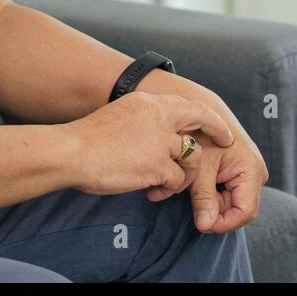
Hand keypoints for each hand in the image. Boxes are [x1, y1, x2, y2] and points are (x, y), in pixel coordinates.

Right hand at [64, 91, 233, 195]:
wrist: (71, 152)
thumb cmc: (86, 139)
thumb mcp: (118, 115)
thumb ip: (141, 120)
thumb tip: (154, 132)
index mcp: (147, 102)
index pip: (185, 103)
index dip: (204, 114)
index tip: (213, 124)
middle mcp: (158, 117)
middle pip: (200, 118)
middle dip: (217, 130)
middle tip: (225, 143)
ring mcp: (160, 141)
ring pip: (193, 156)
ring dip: (186, 173)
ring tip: (168, 183)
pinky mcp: (157, 165)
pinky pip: (178, 179)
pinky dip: (170, 188)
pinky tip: (154, 192)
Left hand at [145, 120, 267, 233]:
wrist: (202, 112)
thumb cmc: (201, 135)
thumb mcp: (200, 168)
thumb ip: (204, 198)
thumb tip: (205, 227)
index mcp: (252, 170)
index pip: (245, 212)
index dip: (224, 223)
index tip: (202, 225)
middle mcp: (257, 173)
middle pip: (239, 209)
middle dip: (216, 212)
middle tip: (193, 205)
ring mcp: (251, 174)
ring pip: (233, 204)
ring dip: (213, 204)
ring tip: (195, 190)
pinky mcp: (242, 174)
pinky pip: (230, 194)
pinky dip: (214, 196)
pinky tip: (201, 184)